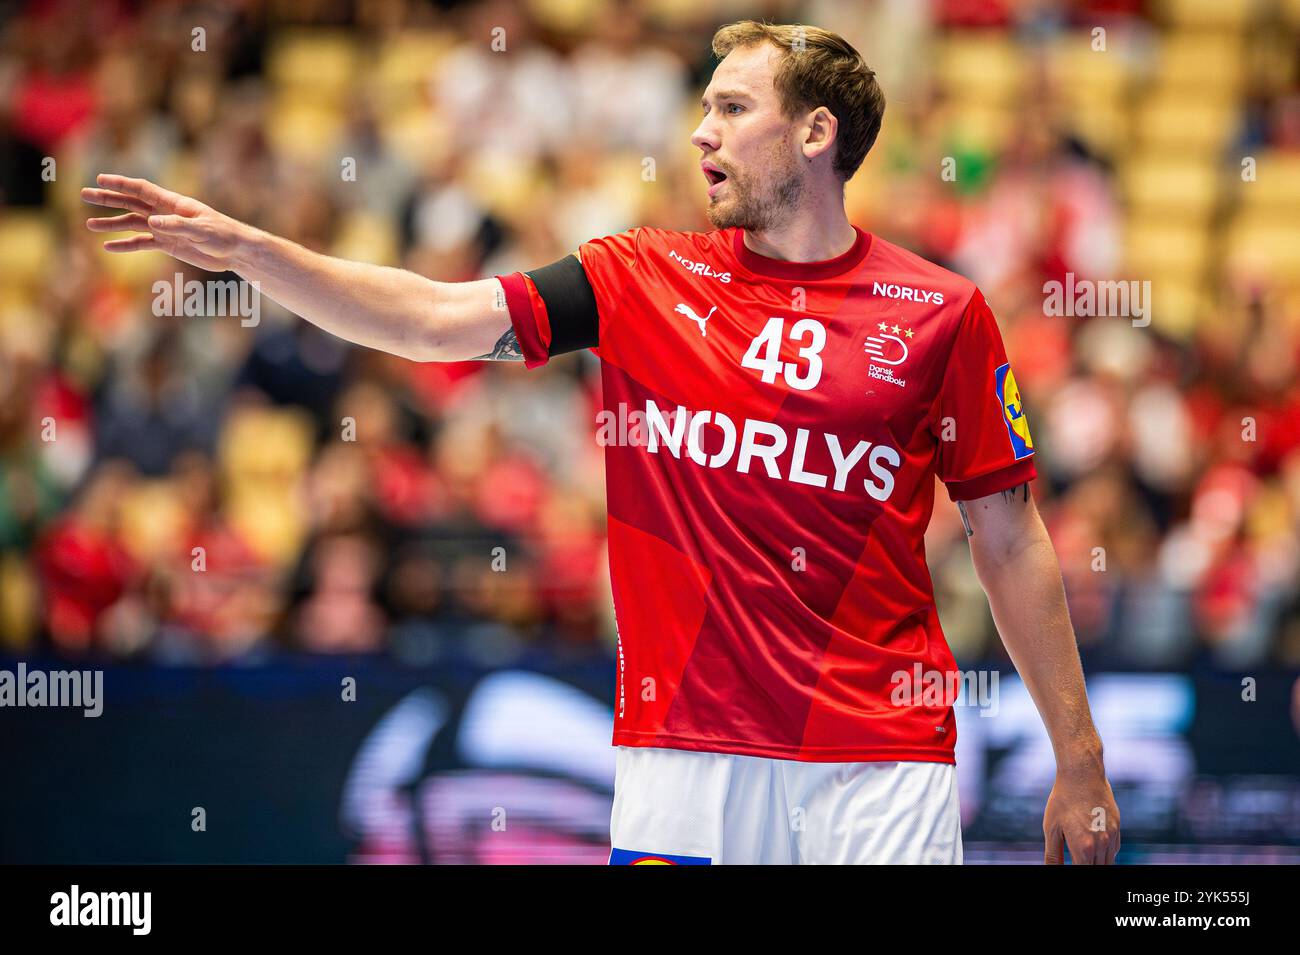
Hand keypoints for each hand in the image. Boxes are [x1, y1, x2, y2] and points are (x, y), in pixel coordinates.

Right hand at [82, 174, 253, 272]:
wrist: (235, 251)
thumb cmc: (223, 235)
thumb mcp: (202, 231)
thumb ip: (178, 225)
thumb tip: (153, 222)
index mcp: (173, 203)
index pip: (142, 189)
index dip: (121, 183)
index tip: (100, 179)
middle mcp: (165, 213)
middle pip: (131, 203)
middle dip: (109, 199)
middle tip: (84, 194)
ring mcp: (165, 228)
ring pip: (133, 224)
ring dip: (112, 224)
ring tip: (90, 225)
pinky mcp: (168, 245)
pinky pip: (142, 243)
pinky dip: (126, 245)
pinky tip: (109, 247)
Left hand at [1043, 760, 1120, 863]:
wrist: (1082, 774)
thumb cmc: (1062, 800)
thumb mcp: (1051, 827)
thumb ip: (1052, 854)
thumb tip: (1051, 869)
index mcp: (1084, 848)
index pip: (1082, 872)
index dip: (1075, 872)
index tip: (1070, 864)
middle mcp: (1101, 845)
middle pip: (1097, 869)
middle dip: (1086, 867)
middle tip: (1076, 859)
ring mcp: (1112, 836)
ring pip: (1108, 862)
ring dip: (1097, 863)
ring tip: (1084, 857)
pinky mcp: (1117, 827)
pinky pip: (1114, 850)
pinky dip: (1105, 854)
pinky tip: (1095, 849)